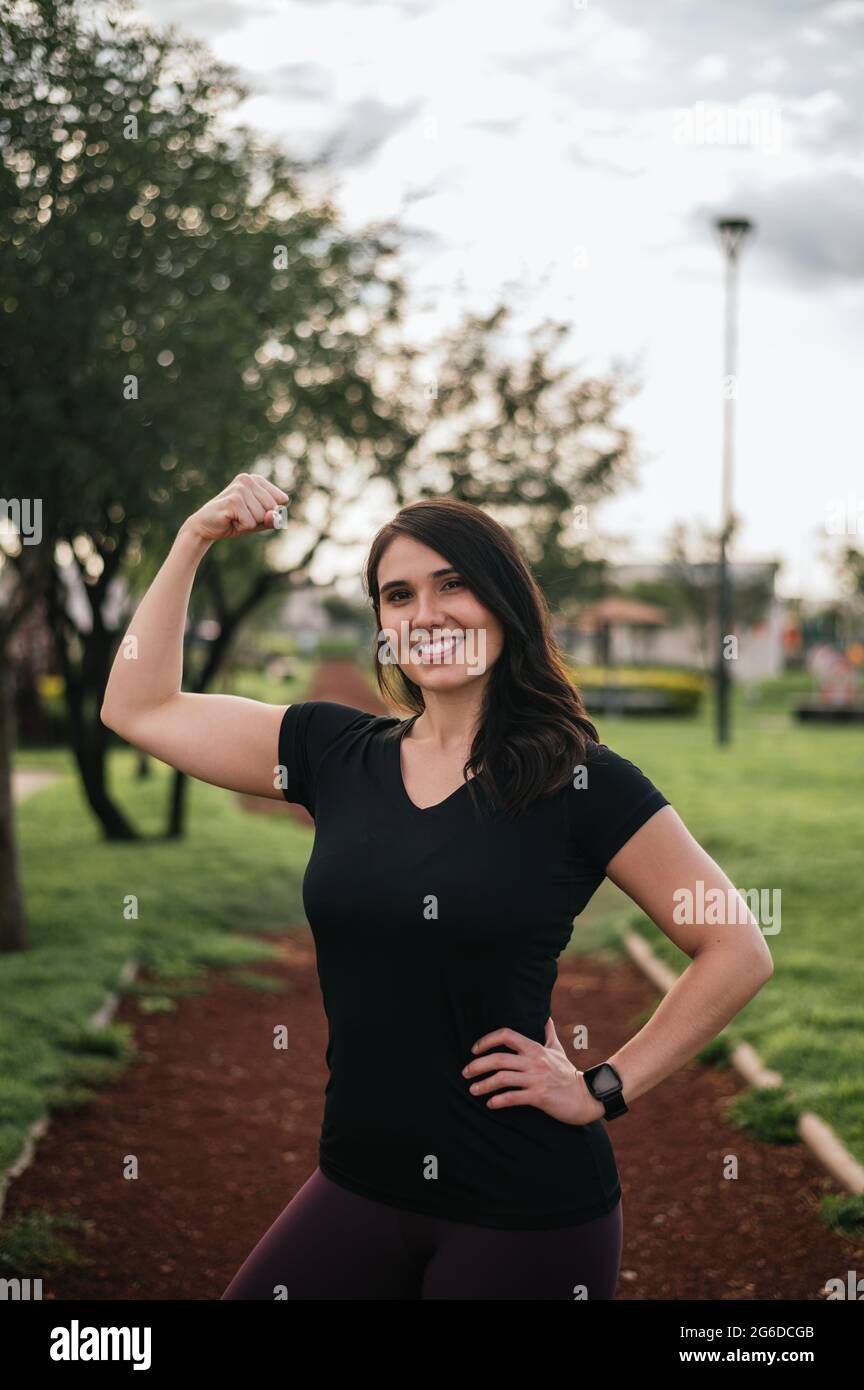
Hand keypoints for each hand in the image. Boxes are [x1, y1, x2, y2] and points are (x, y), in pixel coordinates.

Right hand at [183, 472, 290, 543]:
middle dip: (259, 519)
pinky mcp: (233, 500)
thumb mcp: (259, 522)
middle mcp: (248, 479)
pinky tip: (229, 520)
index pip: (282, 500)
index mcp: (257, 480)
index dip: (270, 513)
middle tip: (242, 516)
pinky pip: (250, 523)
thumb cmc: (235, 522)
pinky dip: (241, 528)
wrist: (205, 527)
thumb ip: (272, 519)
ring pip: (262, 516)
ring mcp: (239, 488)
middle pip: (273, 508)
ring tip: (235, 518)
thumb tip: (273, 515)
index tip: (252, 512)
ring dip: (249, 523)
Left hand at [462, 1018, 605, 1124]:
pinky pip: (513, 1097)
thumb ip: (548, 1033)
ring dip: (484, 1085)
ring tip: (473, 1090)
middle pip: (498, 1058)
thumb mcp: (558, 1050)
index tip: (474, 1049)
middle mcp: (534, 1061)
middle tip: (465, 1073)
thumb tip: (546, 1016)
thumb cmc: (568, 1073)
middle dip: (477, 1065)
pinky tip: (490, 1104)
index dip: (487, 1040)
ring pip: (502, 1079)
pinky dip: (498, 1101)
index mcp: (535, 1048)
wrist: (585, 1096)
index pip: (506, 1035)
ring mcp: (536, 1079)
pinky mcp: (539, 1096)